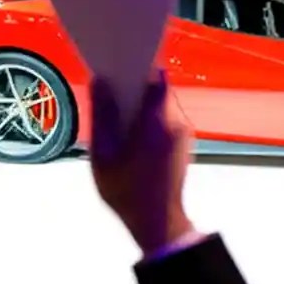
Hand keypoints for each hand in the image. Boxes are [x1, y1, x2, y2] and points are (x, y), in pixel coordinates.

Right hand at [90, 74, 198, 255]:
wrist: (158, 223)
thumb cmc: (127, 193)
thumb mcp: (104, 154)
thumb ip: (103, 115)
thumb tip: (101, 81)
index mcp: (157, 124)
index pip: (155, 77)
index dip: (137, 63)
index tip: (117, 60)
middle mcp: (176, 124)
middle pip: (156, 90)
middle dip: (133, 87)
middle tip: (109, 92)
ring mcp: (183, 134)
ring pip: (160, 106)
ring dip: (139, 107)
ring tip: (116, 119)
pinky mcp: (182, 144)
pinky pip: (164, 121)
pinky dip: (147, 121)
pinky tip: (129, 136)